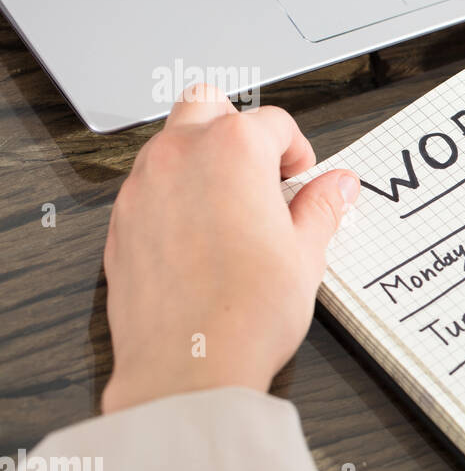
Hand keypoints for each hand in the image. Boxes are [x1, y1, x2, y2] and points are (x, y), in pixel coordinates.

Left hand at [101, 85, 358, 413]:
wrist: (190, 365)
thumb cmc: (245, 312)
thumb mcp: (307, 254)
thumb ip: (322, 208)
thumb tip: (338, 187)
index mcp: (234, 150)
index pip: (274, 122)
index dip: (297, 150)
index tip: (304, 177)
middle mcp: (180, 156)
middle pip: (208, 106)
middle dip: (238, 130)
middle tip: (264, 173)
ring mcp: (143, 187)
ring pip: (170, 142)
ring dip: (203, 158)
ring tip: (234, 206)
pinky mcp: (121, 223)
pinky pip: (148, 186)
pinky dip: (174, 195)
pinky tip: (201, 237)